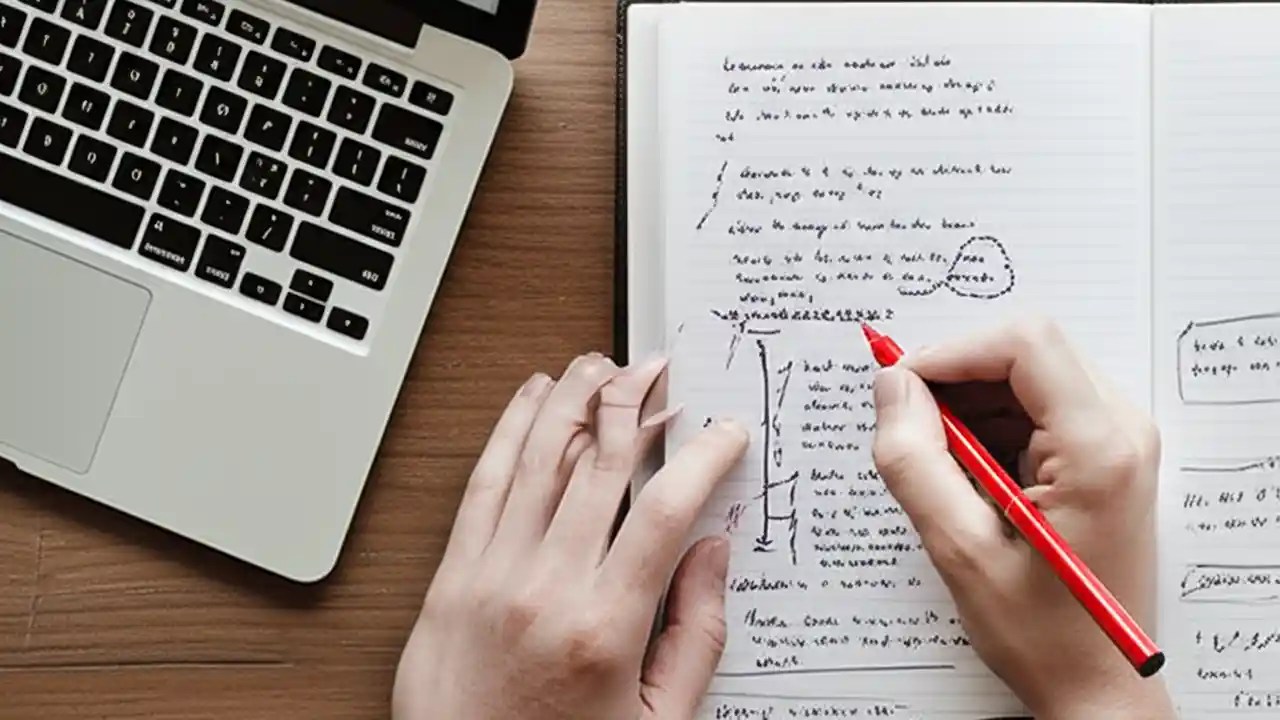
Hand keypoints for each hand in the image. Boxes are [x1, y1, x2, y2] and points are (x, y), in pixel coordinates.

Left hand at [392, 354, 748, 719]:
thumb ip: (696, 636)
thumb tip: (712, 553)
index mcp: (606, 627)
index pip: (665, 509)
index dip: (702, 456)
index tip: (724, 432)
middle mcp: (546, 587)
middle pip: (601, 462)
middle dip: (636, 401)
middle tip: (658, 370)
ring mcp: (492, 575)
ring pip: (540, 456)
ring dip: (574, 398)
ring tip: (601, 364)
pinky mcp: (451, 576)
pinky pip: (483, 482)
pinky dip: (509, 430)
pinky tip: (533, 398)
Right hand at [871, 318, 1175, 719]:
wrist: (1096, 684)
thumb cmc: (1040, 632)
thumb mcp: (959, 549)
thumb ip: (915, 459)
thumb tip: (892, 386)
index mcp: (1099, 450)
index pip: (1024, 344)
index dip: (951, 353)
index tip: (901, 387)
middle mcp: (1121, 432)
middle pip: (1026, 352)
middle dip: (957, 377)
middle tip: (911, 427)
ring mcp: (1117, 441)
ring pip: (1027, 374)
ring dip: (971, 403)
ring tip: (942, 466)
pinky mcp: (1103, 454)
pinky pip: (1037, 405)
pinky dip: (989, 423)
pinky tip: (970, 475)